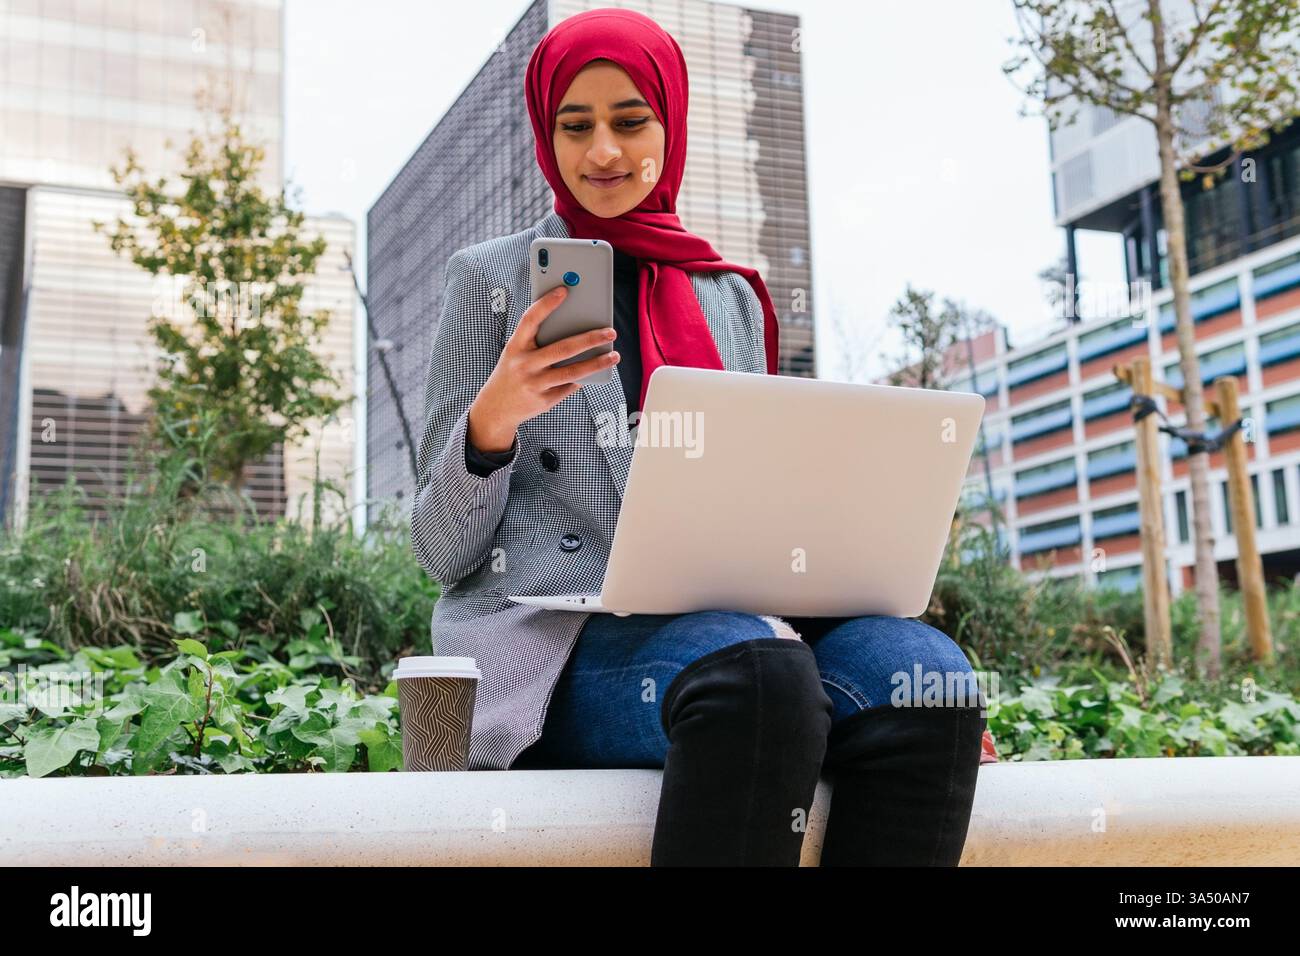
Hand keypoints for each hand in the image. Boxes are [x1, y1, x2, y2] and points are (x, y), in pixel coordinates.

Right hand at [468, 284, 619, 451]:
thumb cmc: (513, 371)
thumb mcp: (516, 352)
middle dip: (590, 339)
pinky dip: (585, 378)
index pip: (530, 320)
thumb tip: (574, 326)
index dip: (546, 304)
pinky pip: (570, 387)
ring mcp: (534, 384)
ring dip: (597, 363)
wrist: (496, 408)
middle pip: (563, 348)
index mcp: (515, 346)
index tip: (564, 290)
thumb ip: (536, 339)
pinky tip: (597, 371)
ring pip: (572, 372)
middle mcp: (524, 365)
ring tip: (614, 355)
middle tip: (610, 332)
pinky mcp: (544, 401)